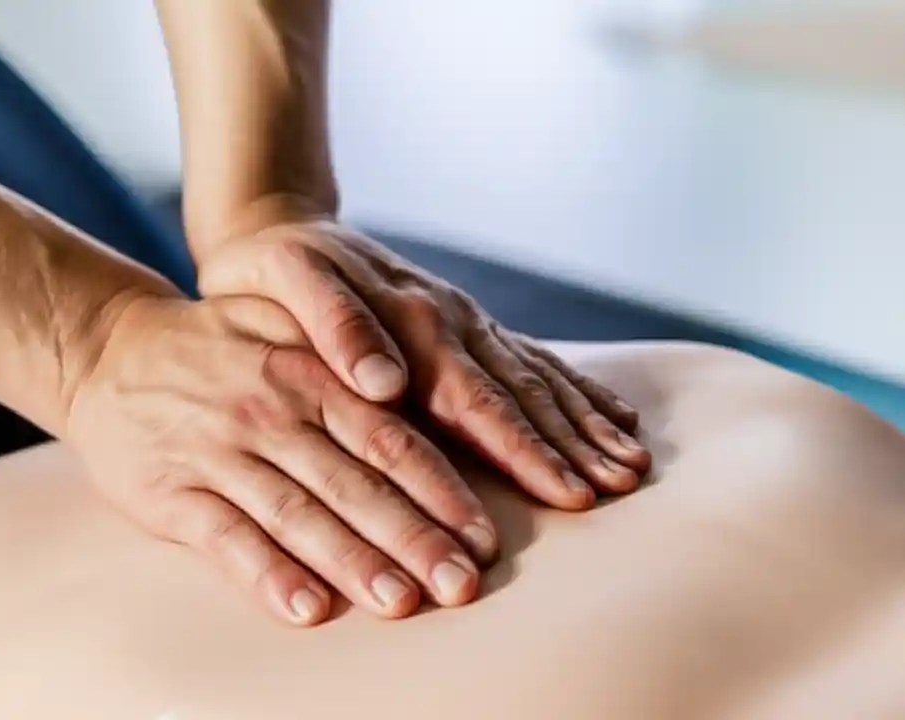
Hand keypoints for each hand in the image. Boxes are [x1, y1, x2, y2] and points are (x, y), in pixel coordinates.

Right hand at [66, 293, 494, 625]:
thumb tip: (422, 394)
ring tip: (402, 603)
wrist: (106, 349)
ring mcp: (220, 454)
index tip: (482, 537)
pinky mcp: (170, 494)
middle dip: (415, 539)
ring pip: (299, 515)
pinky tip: (307, 609)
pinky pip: (226, 539)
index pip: (390, 441)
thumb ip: (347, 355)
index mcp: (310, 374)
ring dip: (353, 563)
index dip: (441, 491)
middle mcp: (272, 413)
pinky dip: (268, 574)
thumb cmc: (218, 346)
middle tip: (463, 585)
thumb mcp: (284, 322)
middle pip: (356, 485)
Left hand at [197, 213, 651, 510]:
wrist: (280, 227)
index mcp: (413, 323)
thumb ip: (336, 327)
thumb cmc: (272, 269)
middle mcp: (453, 321)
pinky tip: (614, 414)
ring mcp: (467, 321)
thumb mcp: (286, 281)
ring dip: (587, 423)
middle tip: (623, 486)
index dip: (526, 452)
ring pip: (541, 378)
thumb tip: (387, 383)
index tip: (568, 494)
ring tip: (632, 463)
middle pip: (525, 394)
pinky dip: (578, 390)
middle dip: (576, 445)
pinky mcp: (469, 325)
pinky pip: (535, 359)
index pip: (479, 402)